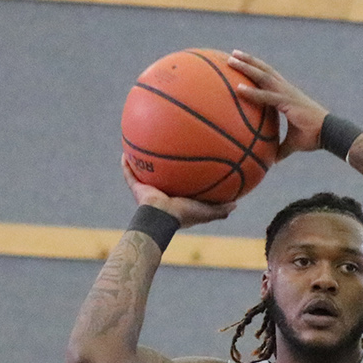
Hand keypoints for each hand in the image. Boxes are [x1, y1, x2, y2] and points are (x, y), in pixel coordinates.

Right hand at [120, 155, 235, 224]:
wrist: (161, 218)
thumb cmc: (184, 215)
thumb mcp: (206, 212)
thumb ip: (220, 209)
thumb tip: (236, 203)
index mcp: (175, 200)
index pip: (180, 186)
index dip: (182, 176)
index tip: (187, 165)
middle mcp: (161, 195)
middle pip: (160, 177)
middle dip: (161, 167)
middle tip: (164, 150)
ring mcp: (147, 191)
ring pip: (143, 174)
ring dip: (141, 162)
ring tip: (141, 145)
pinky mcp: (137, 189)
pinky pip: (129, 174)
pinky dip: (126, 164)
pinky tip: (125, 151)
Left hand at [227, 50, 325, 154]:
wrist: (330, 134)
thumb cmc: (313, 137)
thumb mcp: (293, 143)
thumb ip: (282, 149)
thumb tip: (272, 160)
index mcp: (288, 95)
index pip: (270, 77)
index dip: (258, 69)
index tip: (243, 62)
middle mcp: (287, 89)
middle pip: (265, 70)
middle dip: (249, 61)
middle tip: (232, 54)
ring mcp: (287, 93)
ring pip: (264, 76)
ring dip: (247, 67)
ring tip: (231, 59)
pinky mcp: (288, 102)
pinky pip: (266, 96)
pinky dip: (252, 92)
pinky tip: (238, 88)